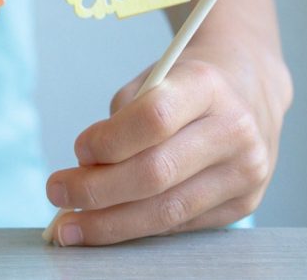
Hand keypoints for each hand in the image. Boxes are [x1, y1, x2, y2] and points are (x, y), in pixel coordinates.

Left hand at [45, 46, 290, 245]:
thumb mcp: (154, 77)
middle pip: (157, 173)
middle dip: (97, 191)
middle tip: (57, 194)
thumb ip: (123, 118)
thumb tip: (85, 172)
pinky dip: (138, 228)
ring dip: (111, 223)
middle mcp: (235, 130)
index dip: (108, 141)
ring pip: (168, 210)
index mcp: (208, 86)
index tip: (76, 152)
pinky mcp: (244, 203)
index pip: (154, 119)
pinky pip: (180, 224)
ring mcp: (246, 172)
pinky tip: (107, 226)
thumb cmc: (187, 84)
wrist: (249, 89)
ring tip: (71, 225)